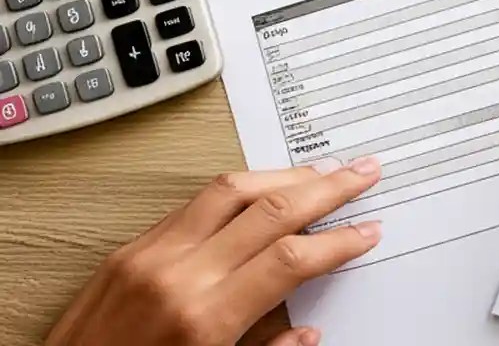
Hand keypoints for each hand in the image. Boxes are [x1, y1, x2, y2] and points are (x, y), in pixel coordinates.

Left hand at [46, 158, 383, 345]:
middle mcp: (178, 276)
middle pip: (270, 210)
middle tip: (361, 173)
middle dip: (326, 188)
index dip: (338, 241)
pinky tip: (260, 188)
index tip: (366, 232)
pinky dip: (237, 188)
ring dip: (283, 176)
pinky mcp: (128, 250)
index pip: (291, 259)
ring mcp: (149, 256)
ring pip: (230, 190)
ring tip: (319, 172)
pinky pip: (192, 203)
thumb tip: (308, 334)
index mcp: (205, 319)